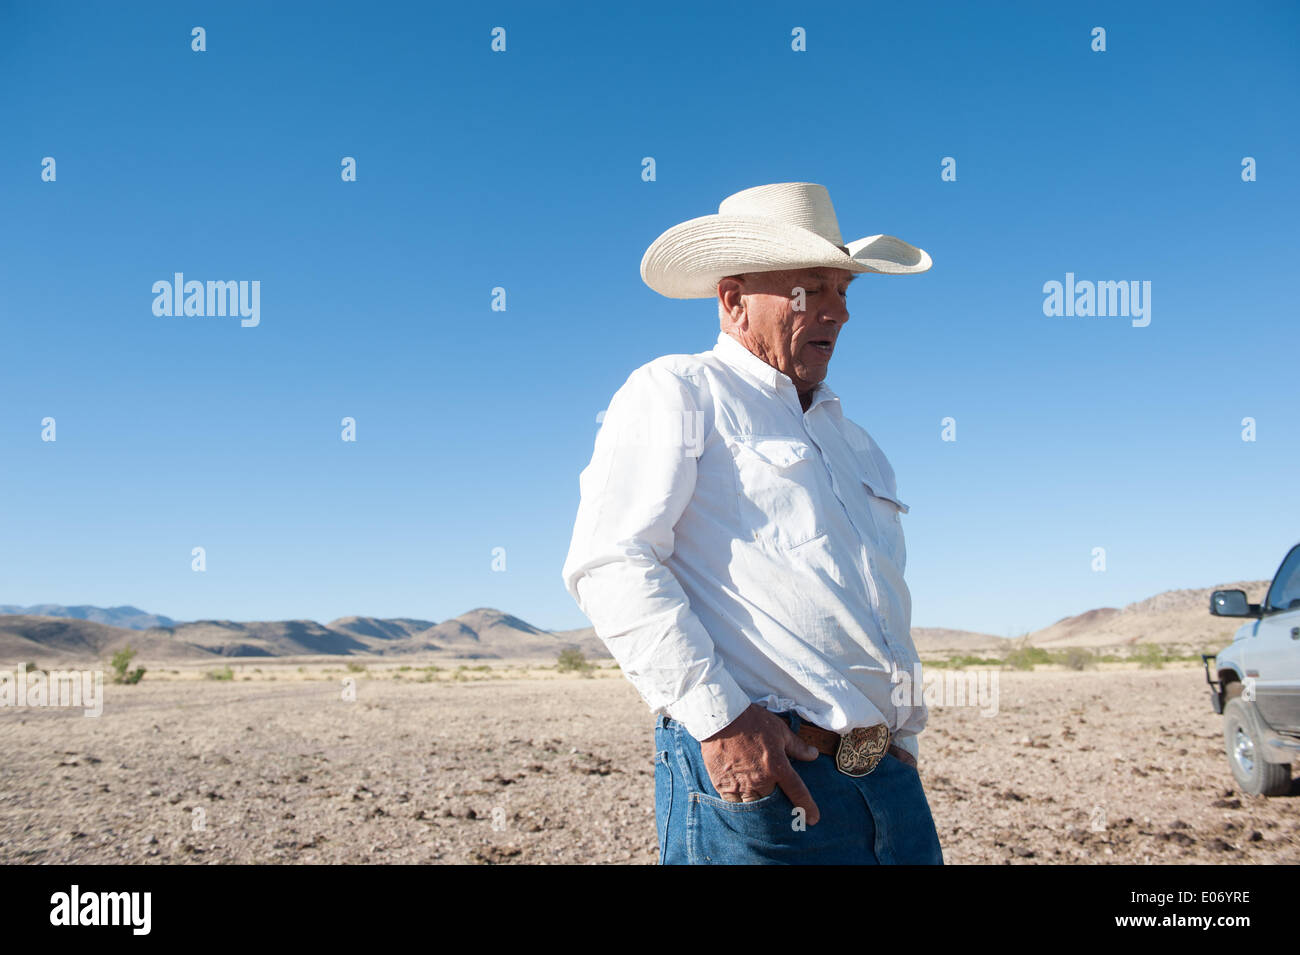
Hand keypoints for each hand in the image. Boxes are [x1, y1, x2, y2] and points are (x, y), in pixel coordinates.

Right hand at [699, 704, 821, 824]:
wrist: (721, 718)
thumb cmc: (753, 721)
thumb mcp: (780, 730)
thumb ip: (797, 746)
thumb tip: (813, 754)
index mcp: (777, 767)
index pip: (797, 792)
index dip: (807, 807)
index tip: (813, 819)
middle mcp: (760, 780)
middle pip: (772, 803)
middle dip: (777, 805)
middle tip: (777, 802)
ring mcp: (740, 785)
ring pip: (753, 806)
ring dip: (758, 805)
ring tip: (759, 800)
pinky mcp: (722, 785)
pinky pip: (734, 803)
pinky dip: (739, 802)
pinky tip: (741, 795)